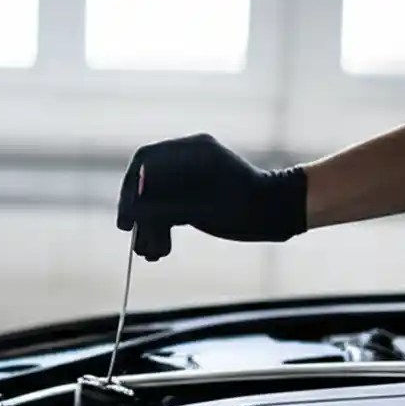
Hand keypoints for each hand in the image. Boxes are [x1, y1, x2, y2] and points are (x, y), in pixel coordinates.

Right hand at [116, 133, 307, 259]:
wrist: (278, 213)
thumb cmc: (248, 205)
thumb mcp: (204, 206)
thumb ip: (165, 206)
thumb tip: (131, 211)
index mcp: (192, 150)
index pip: (145, 161)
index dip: (129, 188)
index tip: (126, 217)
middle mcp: (187, 161)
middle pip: (148, 186)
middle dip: (141, 216)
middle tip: (134, 241)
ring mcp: (189, 180)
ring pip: (157, 203)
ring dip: (151, 229)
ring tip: (150, 255)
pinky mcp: (193, 198)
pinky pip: (168, 212)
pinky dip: (162, 231)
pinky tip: (158, 252)